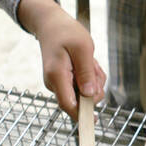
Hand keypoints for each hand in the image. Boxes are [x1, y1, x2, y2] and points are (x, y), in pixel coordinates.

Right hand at [20, 0, 106, 118]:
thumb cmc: (66, 32)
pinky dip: (90, 77)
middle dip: (94, 87)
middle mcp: (55, 84)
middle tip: (94, 66)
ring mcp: (59, 84)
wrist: (51, 25)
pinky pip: (83, 87)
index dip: (82, 115)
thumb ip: (86, 73)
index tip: (94, 121)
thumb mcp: (83, 48)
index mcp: (57, 76)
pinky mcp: (64, 83)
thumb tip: (90, 95)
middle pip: (81, 100)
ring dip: (94, 79)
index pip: (68, 104)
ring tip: (89, 61)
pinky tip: (86, 63)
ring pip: (85, 93)